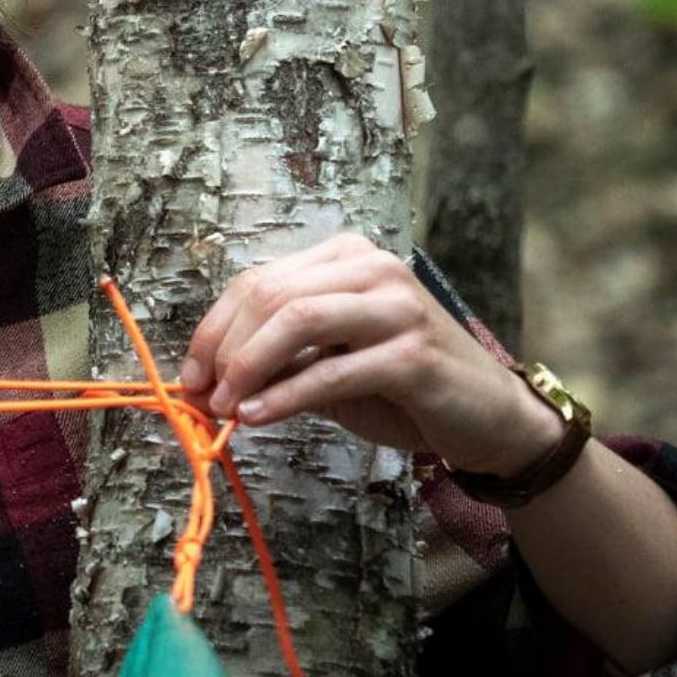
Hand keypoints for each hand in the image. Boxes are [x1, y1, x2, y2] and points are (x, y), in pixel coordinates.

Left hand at [177, 235, 559, 475]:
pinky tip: (257, 418)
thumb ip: (278, 360)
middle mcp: (373, 268)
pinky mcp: (412, 353)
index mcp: (347, 257)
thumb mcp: (331, 362)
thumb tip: (208, 382)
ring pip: (297, 320)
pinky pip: (331, 371)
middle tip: (202, 396)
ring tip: (225, 408)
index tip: (190, 375)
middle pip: (271, 294)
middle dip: (225, 348)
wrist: (487, 416)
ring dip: (249, 367)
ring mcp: (396, 306)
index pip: (260, 280)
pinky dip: (285, 396)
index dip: (215, 328)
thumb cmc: (403, 387)